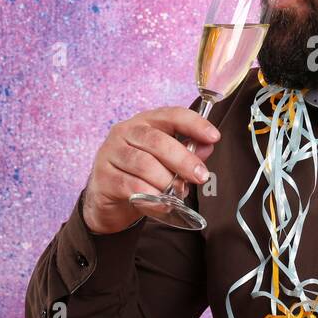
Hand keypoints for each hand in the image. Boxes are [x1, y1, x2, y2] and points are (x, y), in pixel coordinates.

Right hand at [82, 106, 220, 233]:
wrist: (107, 200)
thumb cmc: (139, 174)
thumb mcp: (165, 162)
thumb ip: (187, 152)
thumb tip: (207, 146)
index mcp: (144, 122)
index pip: (171, 115)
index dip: (194, 124)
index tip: (214, 136)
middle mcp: (125, 132)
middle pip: (157, 141)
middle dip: (184, 160)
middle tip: (200, 176)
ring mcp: (111, 153)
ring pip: (145, 164)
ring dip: (167, 181)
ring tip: (177, 192)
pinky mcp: (104, 177)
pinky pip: (133, 186)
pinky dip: (153, 197)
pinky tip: (163, 203)